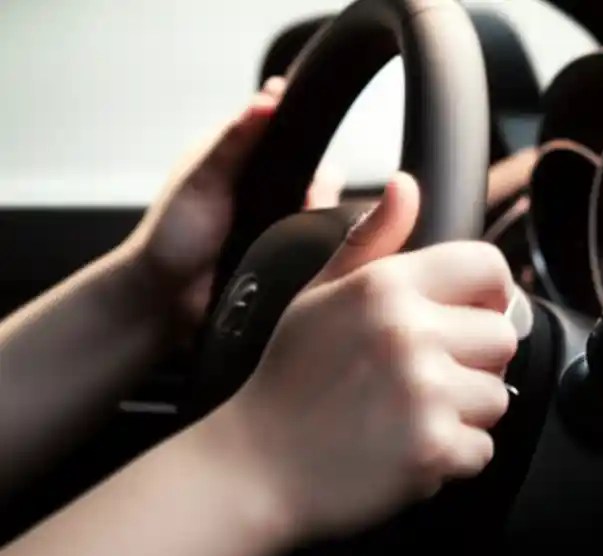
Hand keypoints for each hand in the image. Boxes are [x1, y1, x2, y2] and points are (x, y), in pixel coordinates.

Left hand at [123, 77, 342, 336]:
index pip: (287, 127)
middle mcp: (263, 183)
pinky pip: (320, 238)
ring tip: (308, 226)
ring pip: (323, 204)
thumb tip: (270, 95)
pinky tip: (320, 246)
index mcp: (238, 155)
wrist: (167, 301)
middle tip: (310, 198)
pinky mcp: (289, 249)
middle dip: (320, 182)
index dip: (307, 132)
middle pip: (314, 168)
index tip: (318, 144)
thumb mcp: (201, 179)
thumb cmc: (172, 236)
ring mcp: (278, 218)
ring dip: (322, 212)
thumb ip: (235, 140)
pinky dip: (323, 239)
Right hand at [209, 172, 518, 542]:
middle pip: (503, 336)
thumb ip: (372, 238)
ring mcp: (425, 392)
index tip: (470, 316)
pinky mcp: (434, 448)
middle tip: (425, 377)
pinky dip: (453, 457)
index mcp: (386, 287)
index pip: (488, 267)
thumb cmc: (289, 382)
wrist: (255, 468)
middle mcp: (410, 333)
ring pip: (498, 396)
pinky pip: (484, 448)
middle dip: (474, 361)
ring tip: (409, 415)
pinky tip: (406, 448)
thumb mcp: (319, 294)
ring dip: (464, 413)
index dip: (490, 294)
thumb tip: (407, 186)